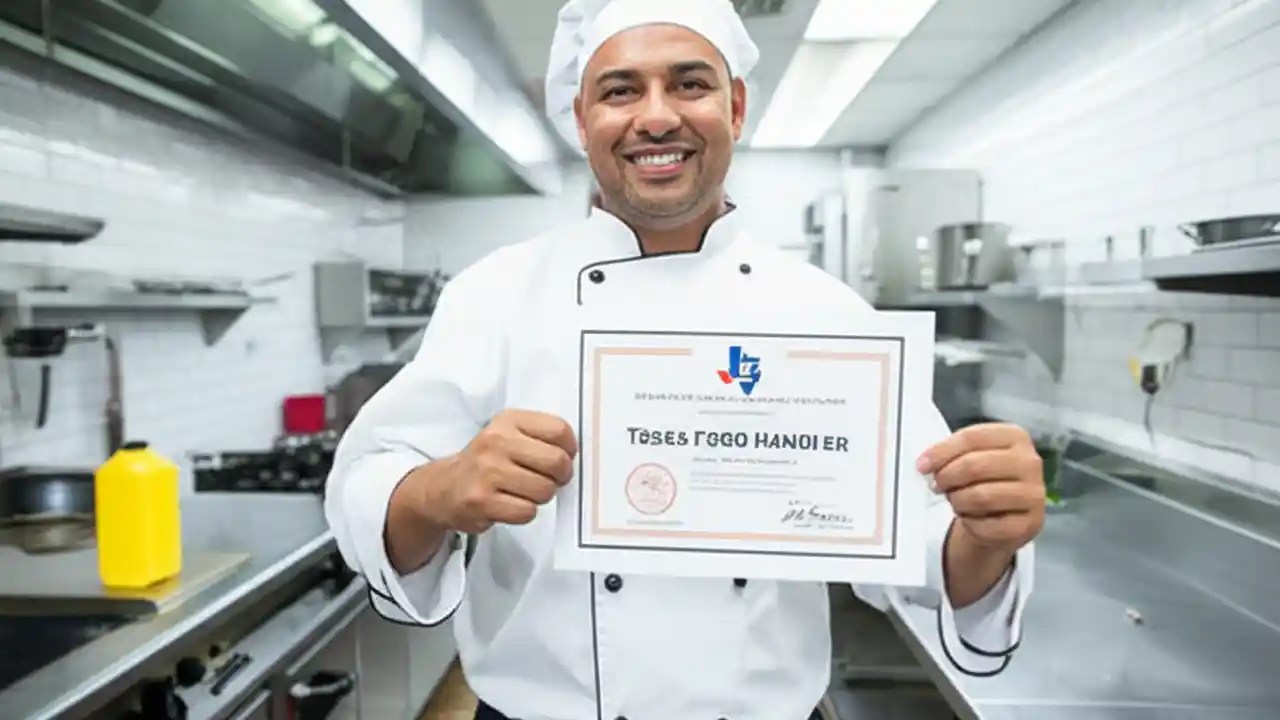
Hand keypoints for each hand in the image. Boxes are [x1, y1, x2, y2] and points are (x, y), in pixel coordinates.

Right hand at [420, 409, 577, 533]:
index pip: (559, 430)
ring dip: (541, 496)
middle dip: (560, 476)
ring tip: (523, 491)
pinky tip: (510, 504)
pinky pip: (527, 512)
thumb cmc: (488, 461)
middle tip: (550, 480)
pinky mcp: (482, 501)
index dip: (569, 449)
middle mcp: (496, 442)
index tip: (563, 457)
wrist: (444, 487)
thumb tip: (573, 456)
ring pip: (545, 490)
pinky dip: (525, 512)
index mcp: (508, 421)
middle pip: (557, 462)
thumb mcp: (508, 434)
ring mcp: (487, 472)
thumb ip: (540, 437)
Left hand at [917, 422, 1044, 553]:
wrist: (1005, 515)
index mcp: (1015, 436)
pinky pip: (989, 525)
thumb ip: (951, 454)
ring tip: (955, 500)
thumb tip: (926, 463)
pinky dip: (971, 523)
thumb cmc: (984, 480)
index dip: (941, 451)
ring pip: (981, 497)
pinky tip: (971, 517)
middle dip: (947, 477)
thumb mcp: (971, 457)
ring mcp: (1034, 494)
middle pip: (974, 466)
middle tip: (936, 485)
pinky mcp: (1031, 523)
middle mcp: (1030, 462)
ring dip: (958, 501)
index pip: (971, 437)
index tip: (922, 465)